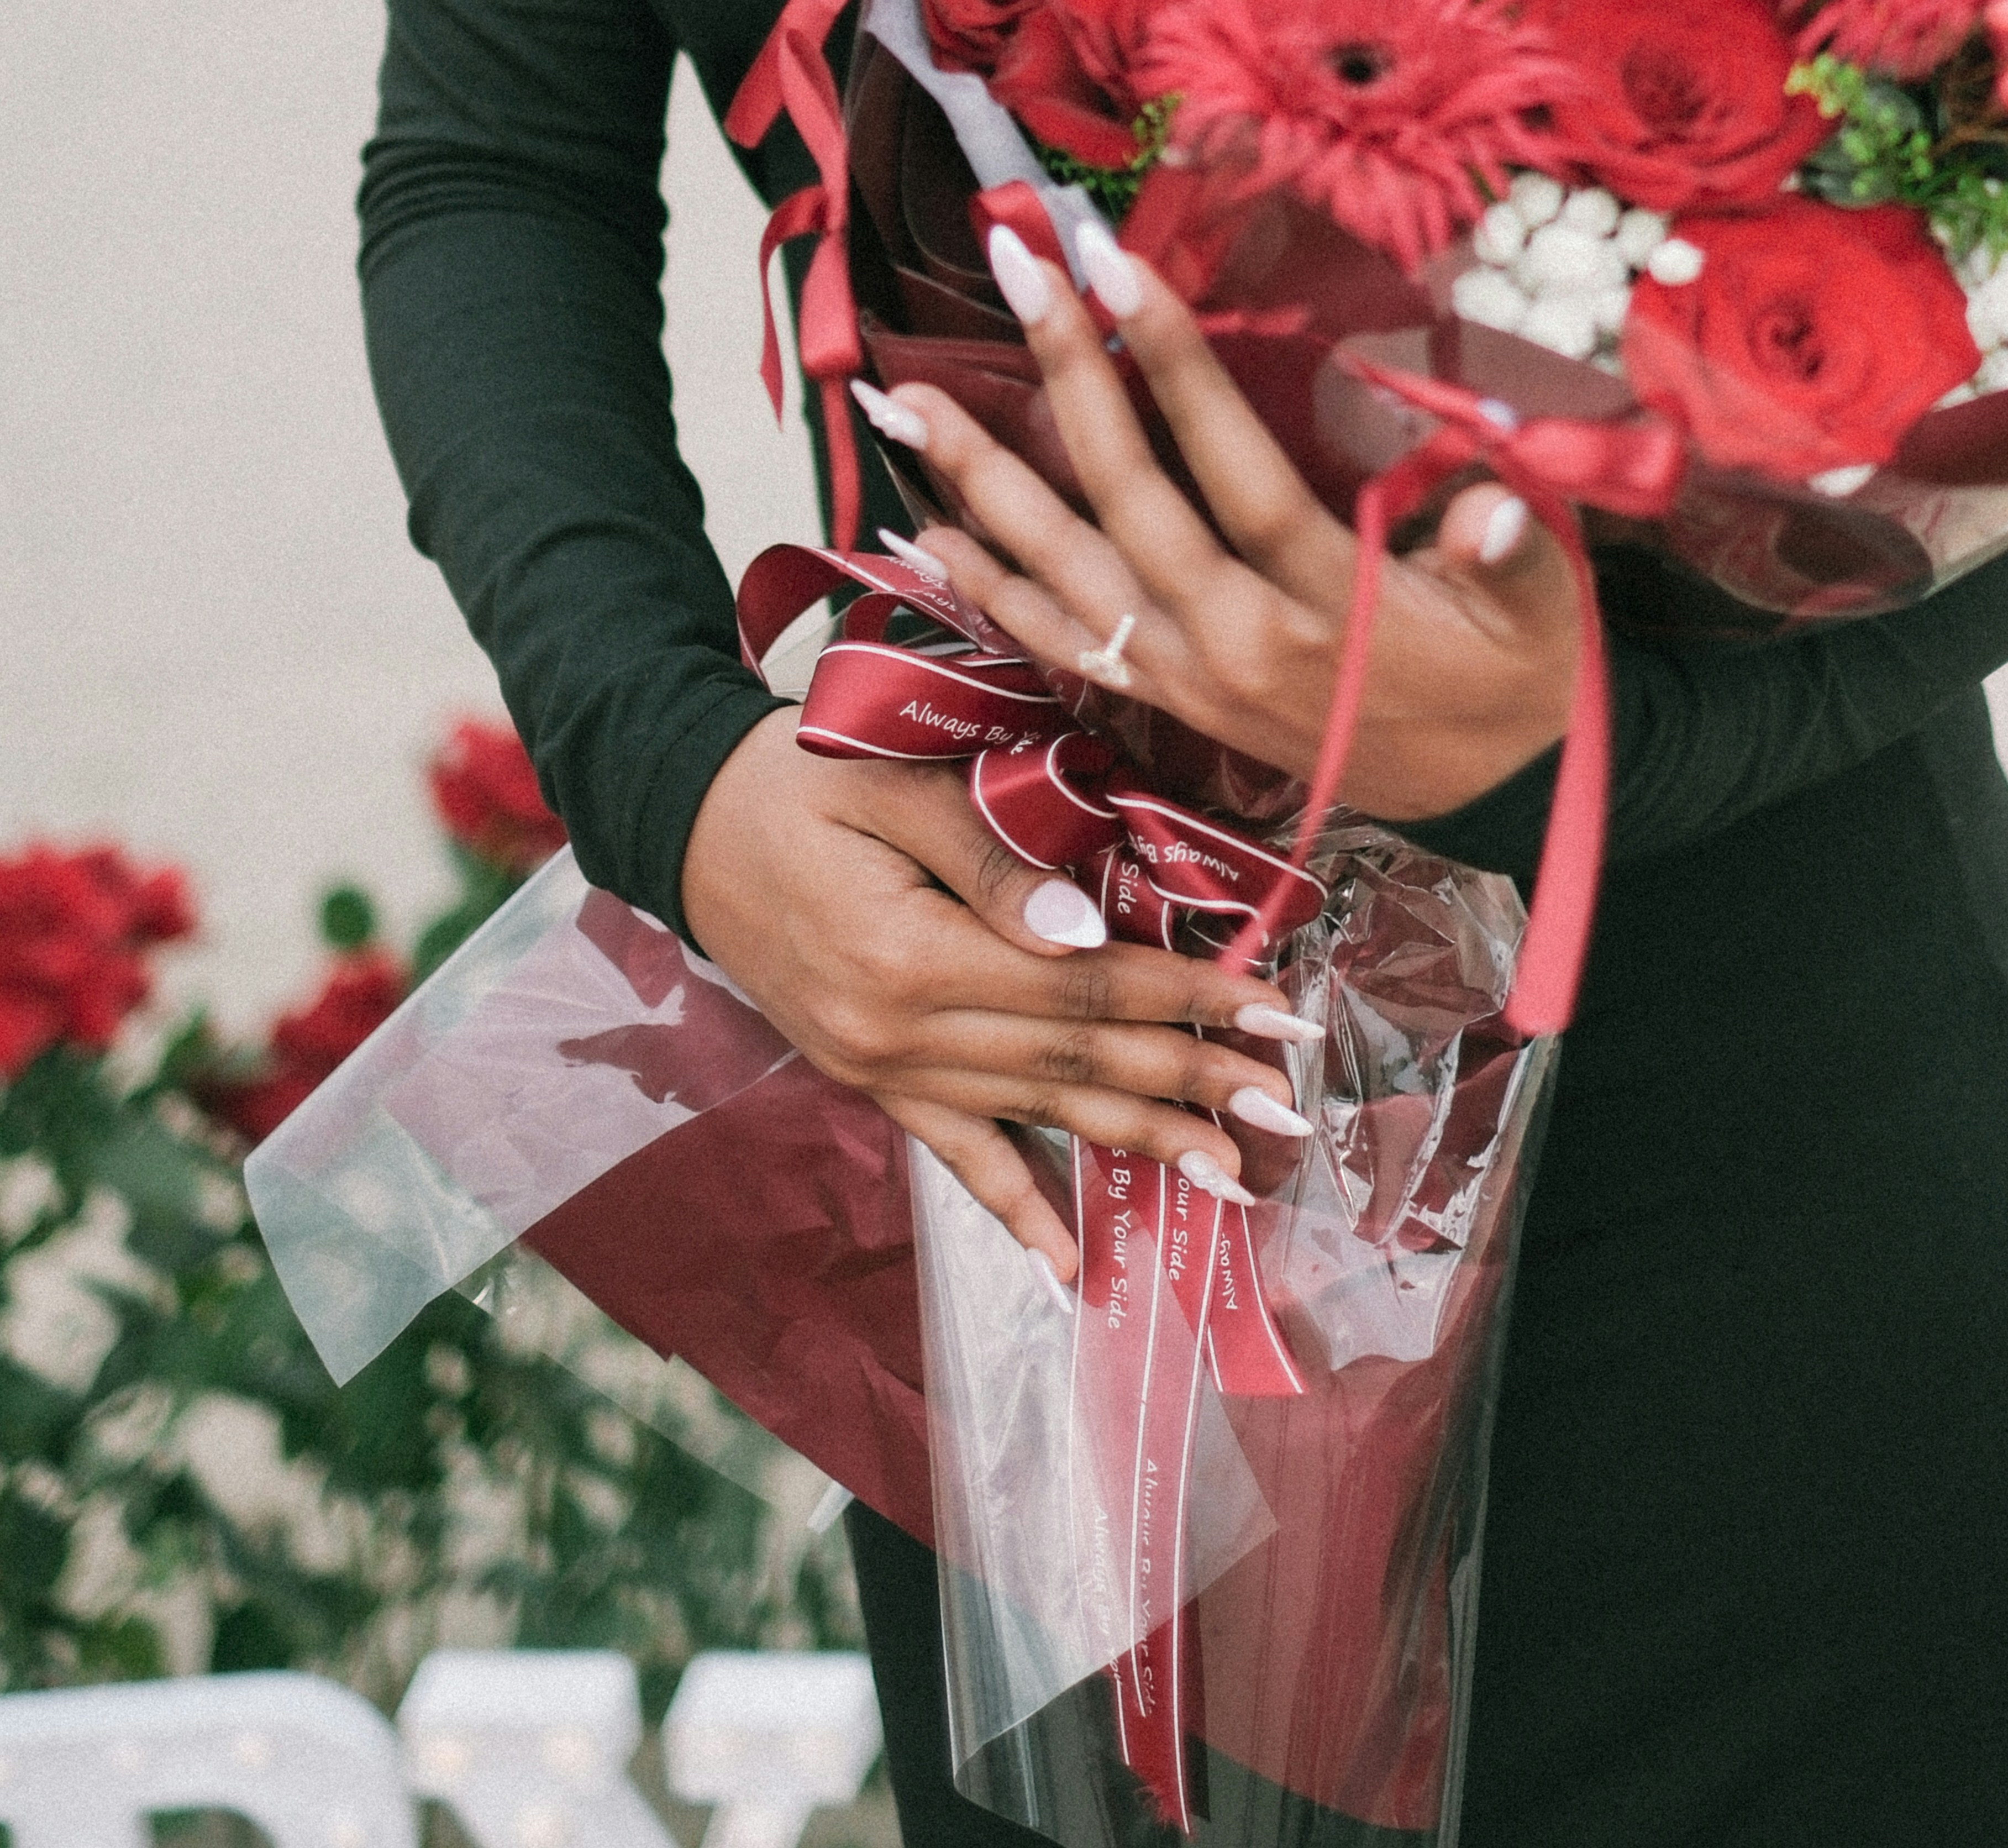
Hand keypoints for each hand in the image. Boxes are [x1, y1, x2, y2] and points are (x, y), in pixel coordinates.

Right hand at [677, 707, 1317, 1285]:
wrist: (689, 822)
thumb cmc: (799, 777)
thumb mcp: (894, 787)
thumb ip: (991, 862)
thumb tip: (1090, 929)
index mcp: (913, 953)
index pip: (1084, 984)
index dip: (1185, 998)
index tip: (1273, 1013)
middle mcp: (901, 1032)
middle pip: (1075, 1059)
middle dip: (1190, 1081)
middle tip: (1285, 1105)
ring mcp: (883, 1068)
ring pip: (1034, 1114)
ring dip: (1136, 1142)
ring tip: (1229, 1174)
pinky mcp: (869, 1080)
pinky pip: (954, 1155)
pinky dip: (1013, 1210)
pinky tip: (1069, 1263)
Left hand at [863, 225, 1580, 825]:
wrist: (1497, 797)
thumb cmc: (1518, 678)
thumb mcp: (1541, 615)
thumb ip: (1510, 554)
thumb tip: (1495, 503)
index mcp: (1321, 607)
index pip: (1229, 465)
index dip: (1173, 361)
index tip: (1117, 265)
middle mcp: (1234, 646)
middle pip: (1124, 497)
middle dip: (1062, 373)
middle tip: (1013, 267)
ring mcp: (1188, 681)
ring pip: (1061, 571)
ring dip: (978, 481)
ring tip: (902, 400)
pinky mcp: (1171, 704)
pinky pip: (1058, 642)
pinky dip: (987, 587)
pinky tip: (925, 534)